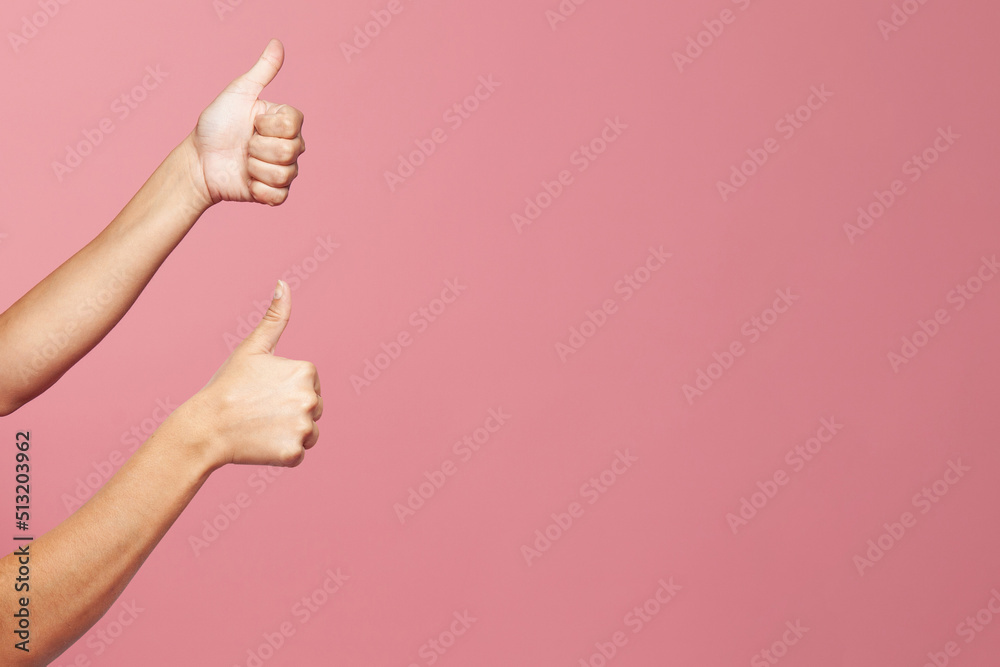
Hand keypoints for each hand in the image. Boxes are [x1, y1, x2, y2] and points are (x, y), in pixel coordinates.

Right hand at [184, 280, 321, 468]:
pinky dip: (281, 454)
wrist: (204, 427)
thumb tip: (284, 283)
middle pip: (313, 409)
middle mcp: (311, 398)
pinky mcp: (294, 452)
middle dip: (290, 411)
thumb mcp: (252, 348)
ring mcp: (304, 427)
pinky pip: (297, 455)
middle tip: (260, 411)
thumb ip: (275, 318)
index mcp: (306, 371)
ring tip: (260, 427)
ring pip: (309, 433)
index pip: (309, 385)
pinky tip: (260, 444)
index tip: (263, 391)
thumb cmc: (227, 385)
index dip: (285, 389)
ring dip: (289, 433)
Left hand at [189, 39, 305, 206]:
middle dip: (258, 148)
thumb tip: (277, 43)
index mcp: (284, 123)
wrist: (198, 160)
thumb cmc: (216, 125)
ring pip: (285, 173)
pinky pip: (280, 196)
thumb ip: (262, 71)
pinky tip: (247, 181)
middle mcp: (289, 147)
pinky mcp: (274, 194)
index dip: (269, 126)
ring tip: (243, 162)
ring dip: (256, 168)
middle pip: (291, 151)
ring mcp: (283, 171)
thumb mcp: (238, 93)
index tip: (252, 123)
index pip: (294, 125)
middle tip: (244, 144)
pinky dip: (260, 190)